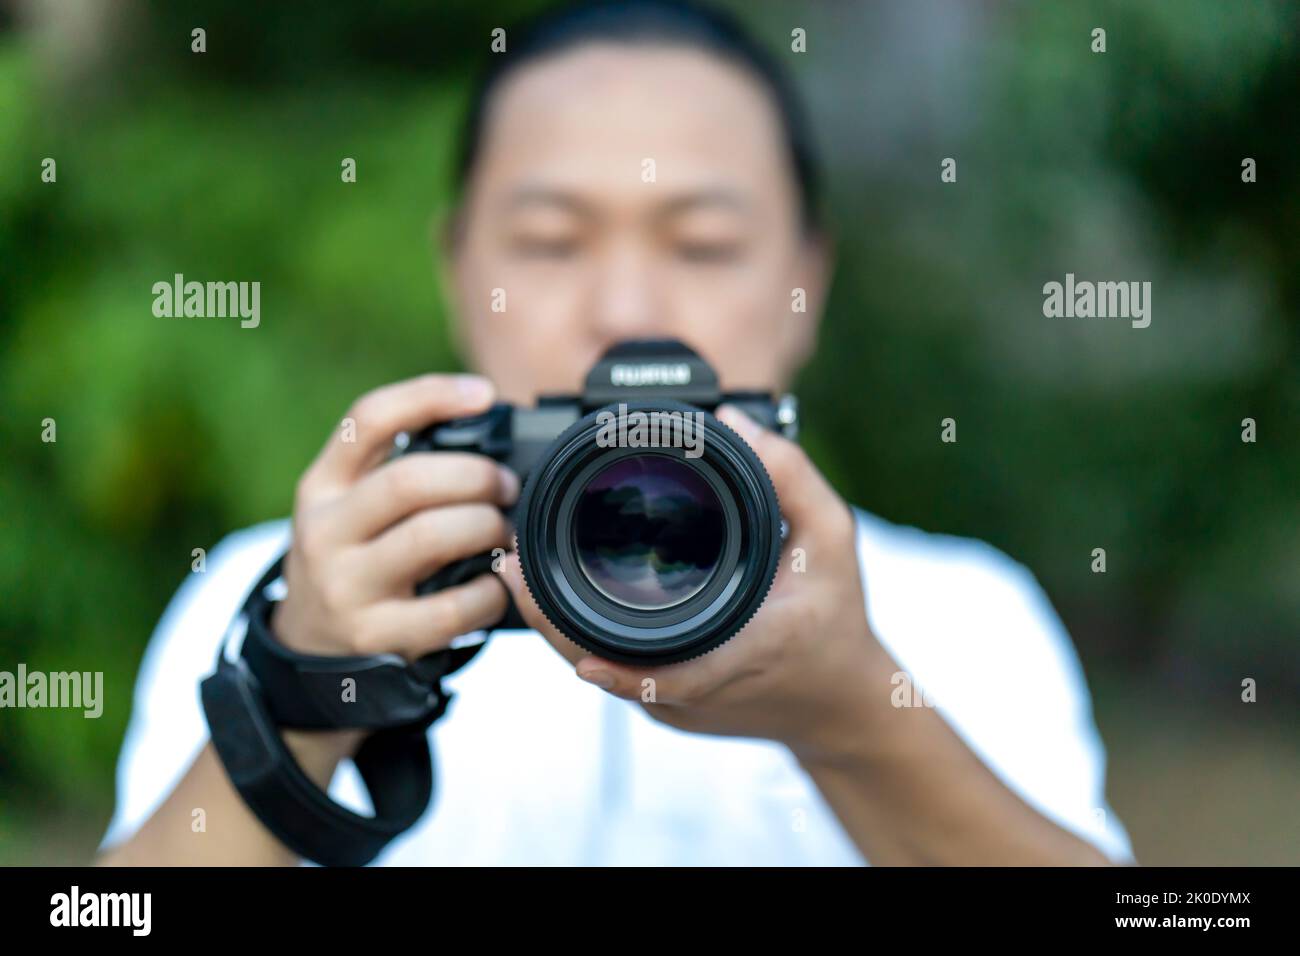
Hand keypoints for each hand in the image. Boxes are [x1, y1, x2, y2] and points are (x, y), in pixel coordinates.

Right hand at [271, 374, 519, 758]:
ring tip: (505, 534)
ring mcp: (346, 585)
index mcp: (323, 485)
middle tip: (507, 487)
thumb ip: (401, 470)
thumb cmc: (354, 560)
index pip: (368, 420)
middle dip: (475, 476)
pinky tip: (496, 586)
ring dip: (486, 527)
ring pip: (430, 537)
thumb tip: (492, 429)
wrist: (311, 649)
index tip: (483, 394)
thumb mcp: (352, 508)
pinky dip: (489, 592)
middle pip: (408, 481)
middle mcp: (325, 531)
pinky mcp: (375, 635)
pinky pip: (450, 607)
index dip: (429, 396)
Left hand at [500, 404, 883, 761]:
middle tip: (511, 569)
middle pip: (613, 671)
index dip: (621, 668)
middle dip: (554, 625)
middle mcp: (703, 688)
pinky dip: (583, 636)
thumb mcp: (832, 537)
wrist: (841, 701)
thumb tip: (735, 421)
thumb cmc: (835, 616)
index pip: (674, 674)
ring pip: (605, 672)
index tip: (578, 653)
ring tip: (516, 573)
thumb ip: (792, 476)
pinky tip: (554, 597)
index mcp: (744, 652)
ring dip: (557, 628)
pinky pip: (616, 671)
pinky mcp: (670, 708)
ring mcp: (680, 706)